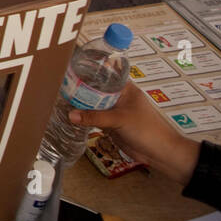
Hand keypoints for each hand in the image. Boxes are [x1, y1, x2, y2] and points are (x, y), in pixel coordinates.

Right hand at [69, 82, 200, 184]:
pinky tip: (71, 114)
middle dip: (81, 88)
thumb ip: (94, 117)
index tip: (72, 67)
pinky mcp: (112, 124)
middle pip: (97, 89)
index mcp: (125, 89)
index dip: (90, 70)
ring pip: (94, 104)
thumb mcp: (119, 119)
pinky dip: (85, 117)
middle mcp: (119, 97)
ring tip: (60, 97)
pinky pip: (95, 117)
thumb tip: (70, 114)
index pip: (105, 74)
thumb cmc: (146, 129)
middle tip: (60, 83)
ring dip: (82, 103)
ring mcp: (115, 111)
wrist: (160, 153)